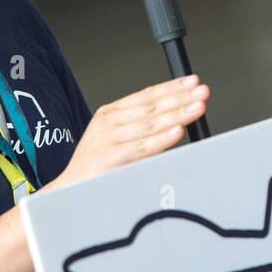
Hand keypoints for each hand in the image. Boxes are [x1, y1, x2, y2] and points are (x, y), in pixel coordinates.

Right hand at [48, 74, 209, 188]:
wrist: (70, 189)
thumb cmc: (96, 167)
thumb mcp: (115, 139)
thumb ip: (139, 129)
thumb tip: (174, 121)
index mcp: (110, 113)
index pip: (146, 95)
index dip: (170, 87)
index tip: (191, 82)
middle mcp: (108, 122)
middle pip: (151, 106)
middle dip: (180, 97)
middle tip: (201, 91)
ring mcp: (107, 138)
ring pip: (149, 123)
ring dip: (177, 113)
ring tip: (197, 107)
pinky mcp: (109, 157)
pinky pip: (141, 147)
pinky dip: (161, 139)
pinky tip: (177, 131)